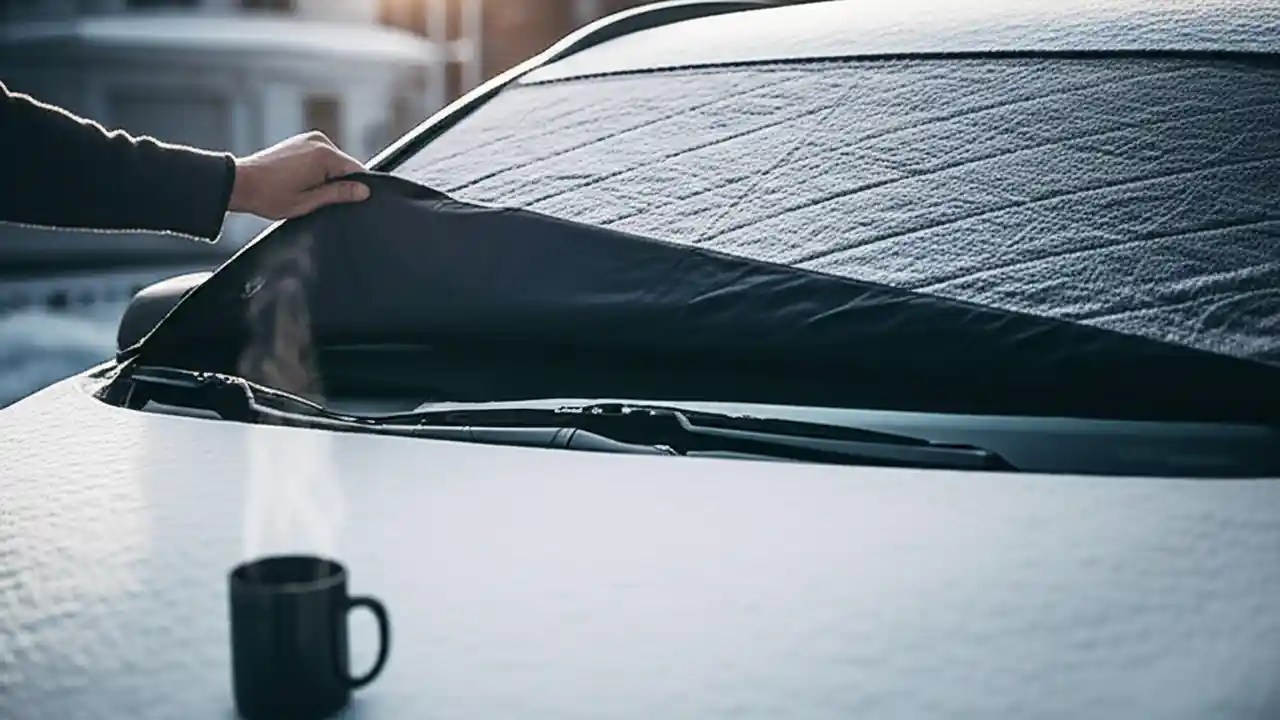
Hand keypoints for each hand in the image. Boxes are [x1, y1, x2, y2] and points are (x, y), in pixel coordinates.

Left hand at [229, 132, 370, 219]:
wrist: (240, 183)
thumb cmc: (269, 195)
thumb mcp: (308, 202)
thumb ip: (339, 194)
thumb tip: (363, 191)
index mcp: (324, 155)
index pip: (357, 170)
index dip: (355, 188)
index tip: (345, 201)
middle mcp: (319, 141)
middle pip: (344, 165)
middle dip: (337, 183)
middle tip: (316, 199)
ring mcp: (308, 139)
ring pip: (332, 162)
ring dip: (324, 177)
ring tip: (302, 189)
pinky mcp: (300, 141)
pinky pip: (320, 156)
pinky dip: (316, 170)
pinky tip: (298, 181)